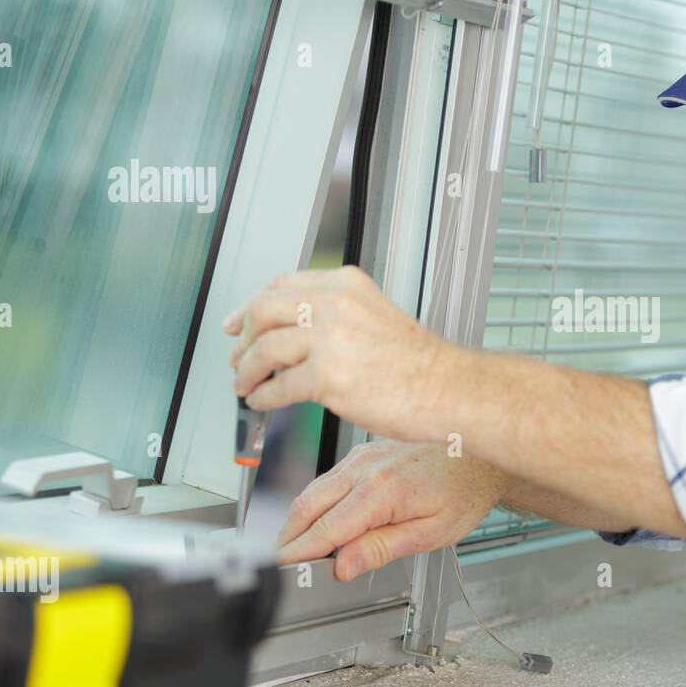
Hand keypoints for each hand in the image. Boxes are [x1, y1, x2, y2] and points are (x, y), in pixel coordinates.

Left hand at [223, 266, 459, 441]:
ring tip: (245, 384)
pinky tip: (263, 401)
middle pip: (264, 311)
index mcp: (346, 285)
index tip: (240, 320)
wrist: (449, 389)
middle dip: (243, 336)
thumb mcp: (376, 318)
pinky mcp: (327, 376)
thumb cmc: (421, 365)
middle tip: (236, 355)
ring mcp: (330, 338)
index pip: (282, 285)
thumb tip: (296, 334)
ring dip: (247, 370)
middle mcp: (335, 304)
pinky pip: (278, 386)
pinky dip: (263, 396)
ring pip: (264, 349)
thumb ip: (339, 316)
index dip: (252, 305)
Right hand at [278, 440, 509, 579]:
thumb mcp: (431, 533)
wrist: (480, 453)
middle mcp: (365, 468)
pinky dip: (317, 501)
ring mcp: (363, 456)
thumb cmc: (465, 491)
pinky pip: (329, 478)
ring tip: (297, 548)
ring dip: (300, 519)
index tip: (283, 570)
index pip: (325, 528)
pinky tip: (322, 519)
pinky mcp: (365, 451)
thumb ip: (382, 548)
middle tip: (282, 564)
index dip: (299, 552)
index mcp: (381, 491)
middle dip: (289, 538)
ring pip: (314, 489)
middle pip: (307, 506)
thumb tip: (344, 565)